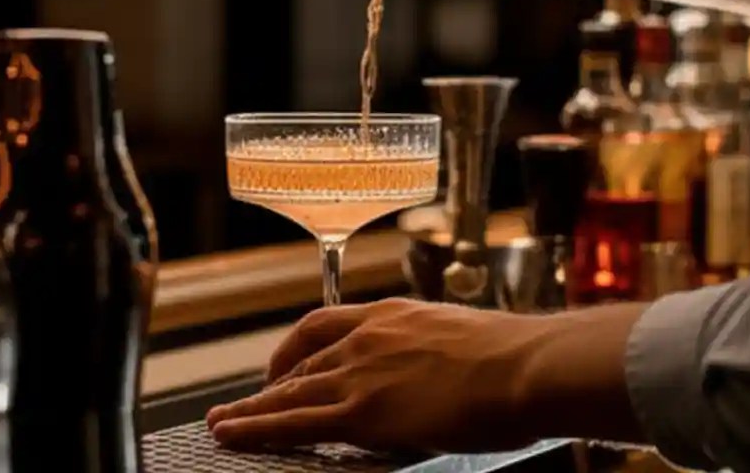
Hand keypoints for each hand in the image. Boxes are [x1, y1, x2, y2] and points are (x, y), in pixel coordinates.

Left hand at [205, 298, 648, 452]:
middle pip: (303, 360)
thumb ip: (438, 356)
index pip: (328, 325)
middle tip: (248, 403)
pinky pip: (294, 421)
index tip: (287, 363)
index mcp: (395, 315)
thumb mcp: (467, 342)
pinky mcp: (360, 411)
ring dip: (252, 409)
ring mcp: (361, 373)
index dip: (299, 346)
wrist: (525, 367)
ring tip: (224, 425)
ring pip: (290, 391)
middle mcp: (368, 337)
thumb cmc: (517, 359)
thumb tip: (444, 377)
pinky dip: (257, 428)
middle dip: (272, 382)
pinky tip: (233, 435)